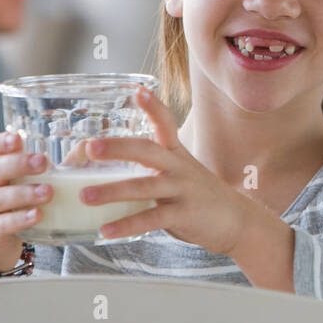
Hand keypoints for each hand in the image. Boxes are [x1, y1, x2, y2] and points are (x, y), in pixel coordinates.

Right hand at [0, 131, 52, 271]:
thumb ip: (58, 167)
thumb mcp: (34, 183)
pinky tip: (37, 215)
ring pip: (0, 197)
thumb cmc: (20, 205)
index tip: (17, 138)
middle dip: (19, 164)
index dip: (1, 142)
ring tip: (48, 192)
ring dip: (24, 193)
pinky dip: (21, 219)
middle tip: (43, 162)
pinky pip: (4, 223)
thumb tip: (87, 147)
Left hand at [77, 86, 248, 252]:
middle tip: (90, 147)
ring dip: (112, 191)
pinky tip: (105, 230)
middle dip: (117, 148)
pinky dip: (126, 225)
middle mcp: (179, 167)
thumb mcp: (182, 171)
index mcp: (177, 154)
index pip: (166, 123)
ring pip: (144, 187)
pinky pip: (151, 219)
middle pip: (147, 151)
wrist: (238, 220)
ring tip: (84, 196)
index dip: (153, 107)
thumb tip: (114, 162)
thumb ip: (153, 166)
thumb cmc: (200, 195)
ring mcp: (182, 190)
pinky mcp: (184, 215)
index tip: (138, 92)